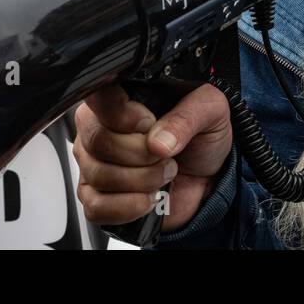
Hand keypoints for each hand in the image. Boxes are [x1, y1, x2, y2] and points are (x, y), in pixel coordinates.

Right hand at [74, 82, 232, 232]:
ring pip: (98, 174)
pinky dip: (128, 206)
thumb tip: (158, 141)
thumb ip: (186, 117)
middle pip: (97, 140)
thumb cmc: (203, 137)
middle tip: (166, 155)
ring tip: (163, 174)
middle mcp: (100, 127)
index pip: (98, 97)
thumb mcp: (210, 112)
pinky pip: (96, 206)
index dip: (123, 114)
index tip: (150, 123)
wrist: (209, 177)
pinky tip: (148, 198)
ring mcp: (93, 163)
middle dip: (140, 154)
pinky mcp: (97, 197)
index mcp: (123, 97)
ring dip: (141, 180)